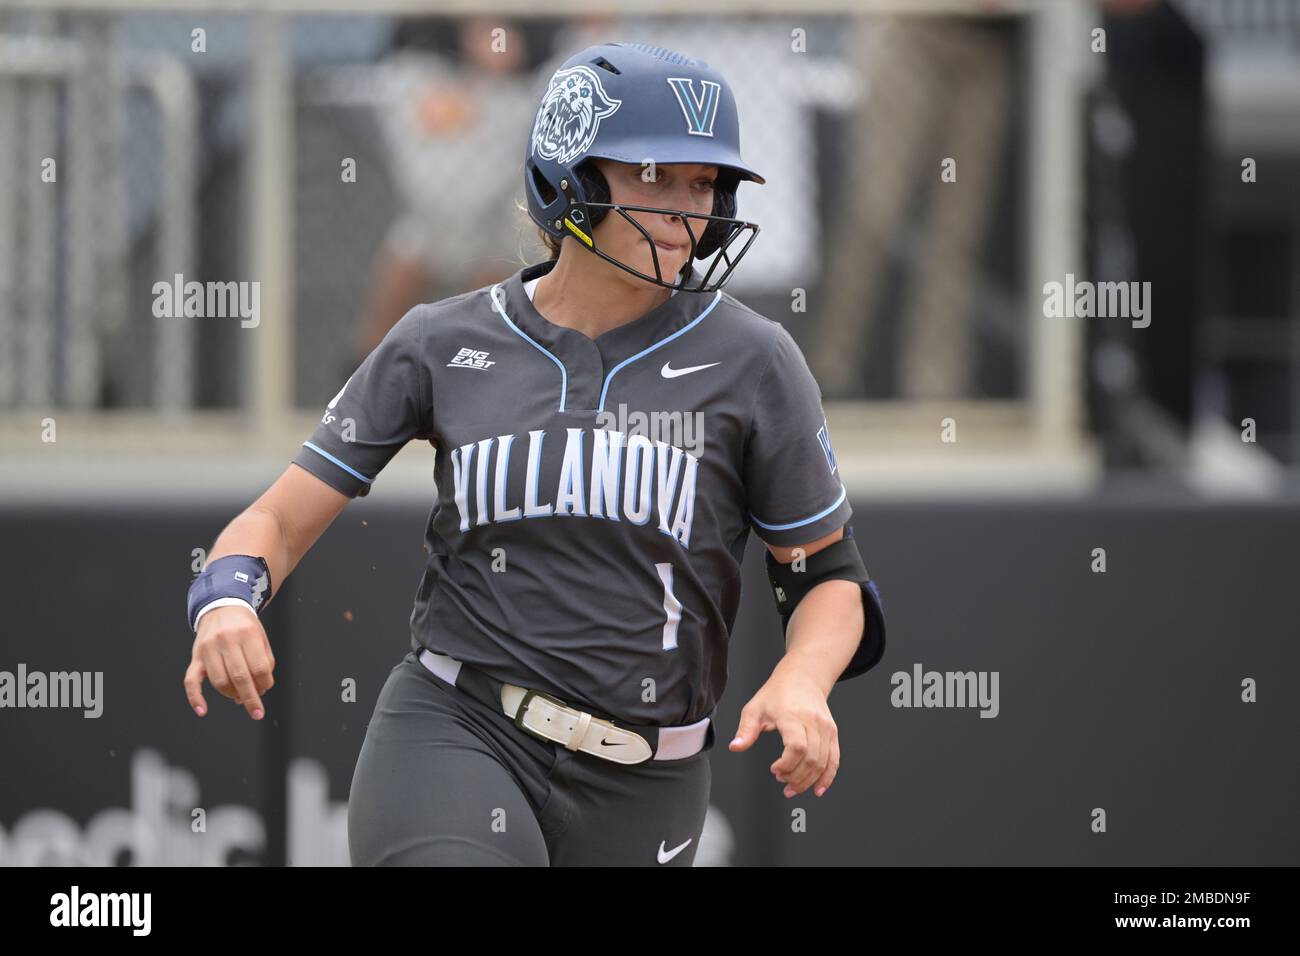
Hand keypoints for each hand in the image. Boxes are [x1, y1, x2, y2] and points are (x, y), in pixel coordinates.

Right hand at [184, 606, 275, 719]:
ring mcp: (208, 649)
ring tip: (239, 697)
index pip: (259, 667)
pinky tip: (202, 710)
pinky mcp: (195, 657)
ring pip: (219, 681)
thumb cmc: (245, 627)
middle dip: (250, 698)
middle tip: (257, 712)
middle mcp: (226, 640)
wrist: (221, 607)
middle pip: (240, 676)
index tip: (265, 689)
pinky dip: (195, 697)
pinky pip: (191, 680)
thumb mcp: (261, 638)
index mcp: (247, 634)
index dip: (265, 683)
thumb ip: (265, 662)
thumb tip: (259, 691)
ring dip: (231, 695)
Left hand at [728, 668, 839, 798]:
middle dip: (796, 778)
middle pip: (811, 759)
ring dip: (808, 781)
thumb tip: (735, 747)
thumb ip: (746, 730)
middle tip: (781, 781)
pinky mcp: (832, 733)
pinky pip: (834, 759)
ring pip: (823, 762)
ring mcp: (826, 728)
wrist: (803, 678)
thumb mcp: (755, 708)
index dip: (787, 765)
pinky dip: (827, 777)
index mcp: (792, 715)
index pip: (797, 747)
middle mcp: (813, 722)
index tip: (773, 769)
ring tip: (792, 788)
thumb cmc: (776, 694)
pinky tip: (818, 790)